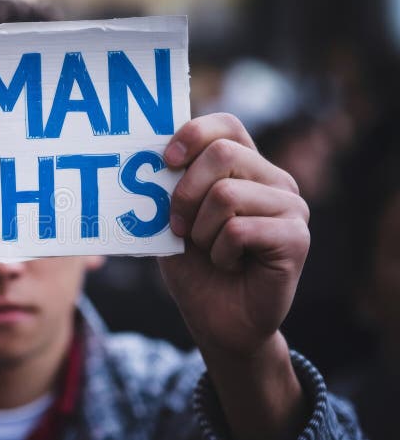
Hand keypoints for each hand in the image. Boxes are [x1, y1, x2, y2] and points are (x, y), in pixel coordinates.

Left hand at [158, 113, 309, 356]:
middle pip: (222, 153)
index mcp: (245, 167)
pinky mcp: (296, 238)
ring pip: (227, 194)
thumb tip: (151, 156)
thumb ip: (169, 188)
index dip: (192, 134)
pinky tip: (230, 264)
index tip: (165, 161)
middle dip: (185, 193)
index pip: (226, 125)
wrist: (218, 321)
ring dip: (202, 231)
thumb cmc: (196, 268)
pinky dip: (221, 252)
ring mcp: (291, 207)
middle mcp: (274, 180)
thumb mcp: (171, 221)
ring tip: (212, 251)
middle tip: (179, 227)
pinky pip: (239, 229)